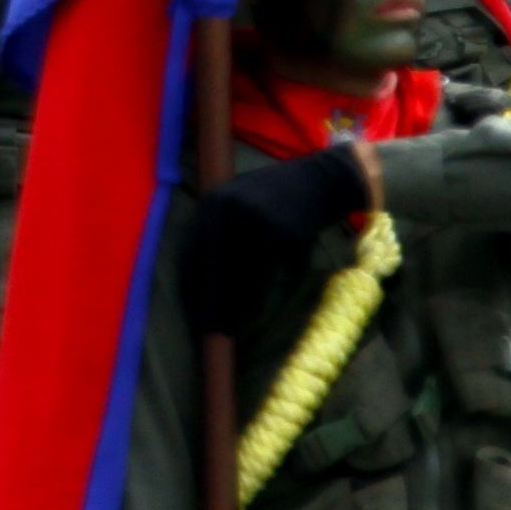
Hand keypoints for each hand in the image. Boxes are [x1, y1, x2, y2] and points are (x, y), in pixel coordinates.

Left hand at [180, 147, 367, 338]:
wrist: (321, 179)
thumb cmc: (280, 196)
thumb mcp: (241, 202)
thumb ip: (220, 229)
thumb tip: (203, 275)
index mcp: (211, 204)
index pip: (190, 251)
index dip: (189, 283)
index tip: (190, 307)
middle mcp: (225, 211)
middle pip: (209, 266)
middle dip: (207, 300)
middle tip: (206, 329)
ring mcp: (250, 221)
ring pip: (234, 275)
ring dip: (230, 306)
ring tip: (225, 331)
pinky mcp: (276, 232)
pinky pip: (260, 275)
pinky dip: (253, 298)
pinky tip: (249, 315)